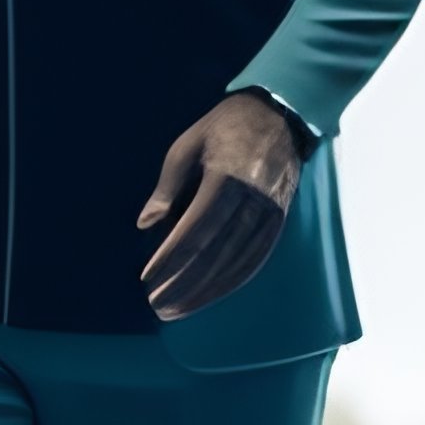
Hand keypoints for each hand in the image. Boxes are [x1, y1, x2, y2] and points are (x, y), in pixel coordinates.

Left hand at [138, 91, 308, 320]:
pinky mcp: (279, 222)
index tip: (147, 278)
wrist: (278, 116)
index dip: (170, 258)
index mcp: (227, 177)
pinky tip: (210, 295)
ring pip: (236, 262)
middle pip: (215, 252)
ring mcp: (270, 213)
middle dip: (183, 283)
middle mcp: (253, 199)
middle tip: (157, 304)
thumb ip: (166, 188)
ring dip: (205, 291)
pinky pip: (255, 260)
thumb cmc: (223, 128)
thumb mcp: (186, 146)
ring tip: (177, 308)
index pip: (195, 229)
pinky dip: (231, 282)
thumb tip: (146, 224)